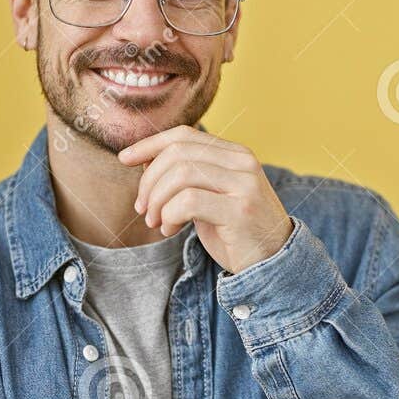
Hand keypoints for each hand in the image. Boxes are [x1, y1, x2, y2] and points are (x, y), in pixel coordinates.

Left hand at [118, 125, 293, 273]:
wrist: (274, 262)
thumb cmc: (235, 231)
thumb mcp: (210, 196)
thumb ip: (187, 176)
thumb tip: (145, 160)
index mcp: (235, 154)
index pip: (184, 135)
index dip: (149, 144)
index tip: (124, 159)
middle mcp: (243, 163)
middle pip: (177, 153)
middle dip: (149, 181)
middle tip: (142, 209)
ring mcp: (244, 185)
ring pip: (180, 174)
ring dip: (157, 200)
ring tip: (156, 222)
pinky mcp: (240, 210)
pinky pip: (188, 201)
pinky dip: (169, 215)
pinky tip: (170, 230)